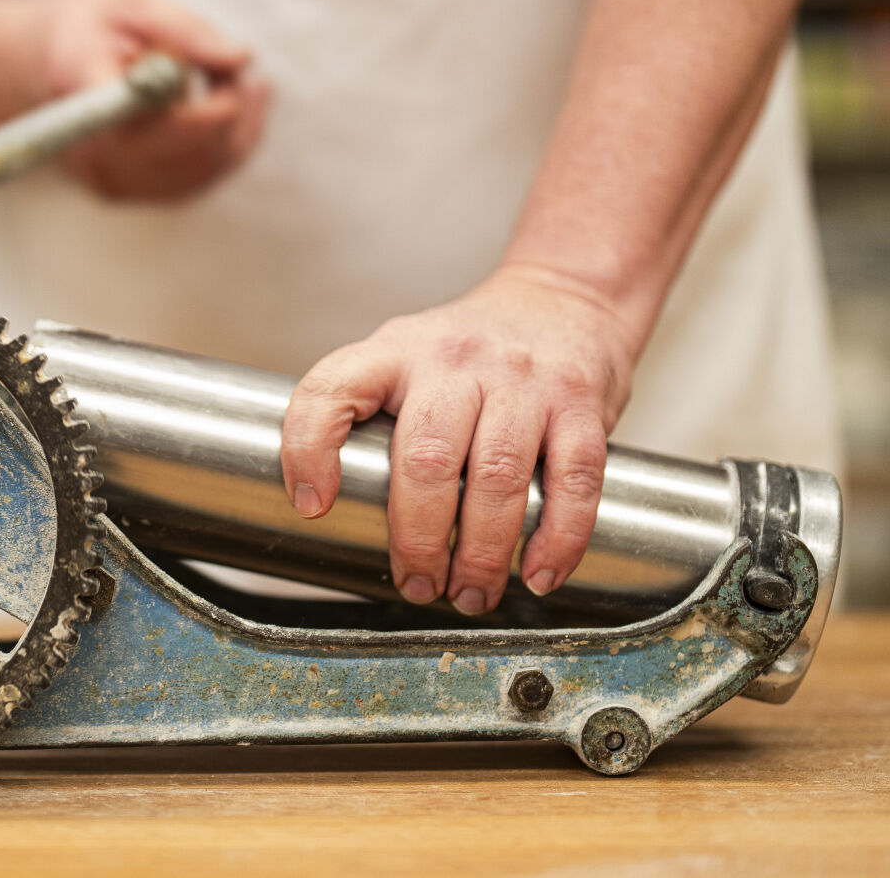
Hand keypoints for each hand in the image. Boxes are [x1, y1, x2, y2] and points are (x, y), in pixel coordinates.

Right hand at [30, 0, 269, 200]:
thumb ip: (184, 30)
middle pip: (193, 153)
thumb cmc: (86, 31)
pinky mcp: (124, 192)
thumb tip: (240, 59)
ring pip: (203, 171)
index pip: (163, 125)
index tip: (235, 74)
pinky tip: (228, 111)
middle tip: (236, 66)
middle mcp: (95, 153)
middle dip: (234, 110)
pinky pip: (194, 181)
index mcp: (89, 98)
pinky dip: (223, 148)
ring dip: (238, 129)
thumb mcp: (132, 6)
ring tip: (238, 81)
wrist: (39, 68)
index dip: (211, 111)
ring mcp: (109, 180)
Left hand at [279, 265, 637, 614]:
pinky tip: (538, 573)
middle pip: (426, 457)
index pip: (333, 389)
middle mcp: (456, 359)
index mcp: (397, 351)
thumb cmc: (474, 349)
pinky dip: (557, 538)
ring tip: (472, 593)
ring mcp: (522, 380)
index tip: (312, 505)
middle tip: (419, 584)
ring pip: (497, 476)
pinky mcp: (580, 404)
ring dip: (482, 552)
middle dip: (418, 538)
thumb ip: (373, 413)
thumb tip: (338, 516)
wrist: (564, 296)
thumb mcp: (407, 356)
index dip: (309, 448)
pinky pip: (572, 480)